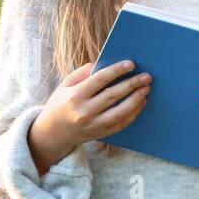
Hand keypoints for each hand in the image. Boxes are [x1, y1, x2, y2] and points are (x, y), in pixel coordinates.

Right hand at [29, 61, 151, 173]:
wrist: (51, 134)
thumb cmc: (60, 104)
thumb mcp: (64, 86)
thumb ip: (82, 73)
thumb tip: (102, 64)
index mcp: (74, 96)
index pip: (100, 80)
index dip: (117, 70)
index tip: (131, 64)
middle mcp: (84, 112)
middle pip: (113, 95)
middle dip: (132, 84)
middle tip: (147, 76)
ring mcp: (92, 125)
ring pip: (120, 112)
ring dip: (136, 99)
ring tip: (147, 88)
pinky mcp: (100, 134)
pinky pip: (121, 124)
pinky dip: (134, 113)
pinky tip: (142, 102)